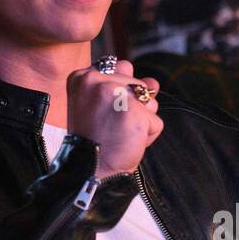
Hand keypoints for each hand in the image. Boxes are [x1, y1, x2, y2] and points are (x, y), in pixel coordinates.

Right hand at [66, 60, 163, 178]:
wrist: (88, 169)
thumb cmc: (94, 139)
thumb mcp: (99, 105)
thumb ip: (123, 85)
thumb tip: (153, 83)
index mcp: (82, 76)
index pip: (121, 70)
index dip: (120, 95)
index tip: (104, 113)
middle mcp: (97, 80)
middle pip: (137, 86)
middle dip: (133, 108)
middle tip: (111, 127)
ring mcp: (116, 95)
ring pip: (149, 102)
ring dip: (141, 121)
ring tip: (119, 134)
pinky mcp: (134, 112)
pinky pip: (156, 122)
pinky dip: (148, 136)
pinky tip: (128, 142)